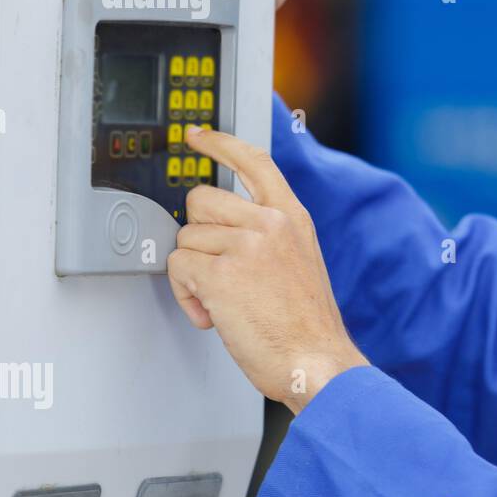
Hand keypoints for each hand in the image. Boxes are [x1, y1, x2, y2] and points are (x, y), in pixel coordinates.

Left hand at [166, 125, 367, 413]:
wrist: (318, 360)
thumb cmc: (308, 325)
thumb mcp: (300, 261)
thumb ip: (268, 235)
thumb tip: (220, 230)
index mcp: (292, 217)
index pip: (253, 161)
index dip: (219, 144)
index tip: (197, 136)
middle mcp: (270, 222)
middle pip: (200, 200)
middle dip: (197, 236)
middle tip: (216, 270)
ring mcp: (246, 245)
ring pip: (185, 239)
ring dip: (193, 274)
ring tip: (223, 302)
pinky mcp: (221, 273)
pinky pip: (178, 269)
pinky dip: (187, 296)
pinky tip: (214, 316)